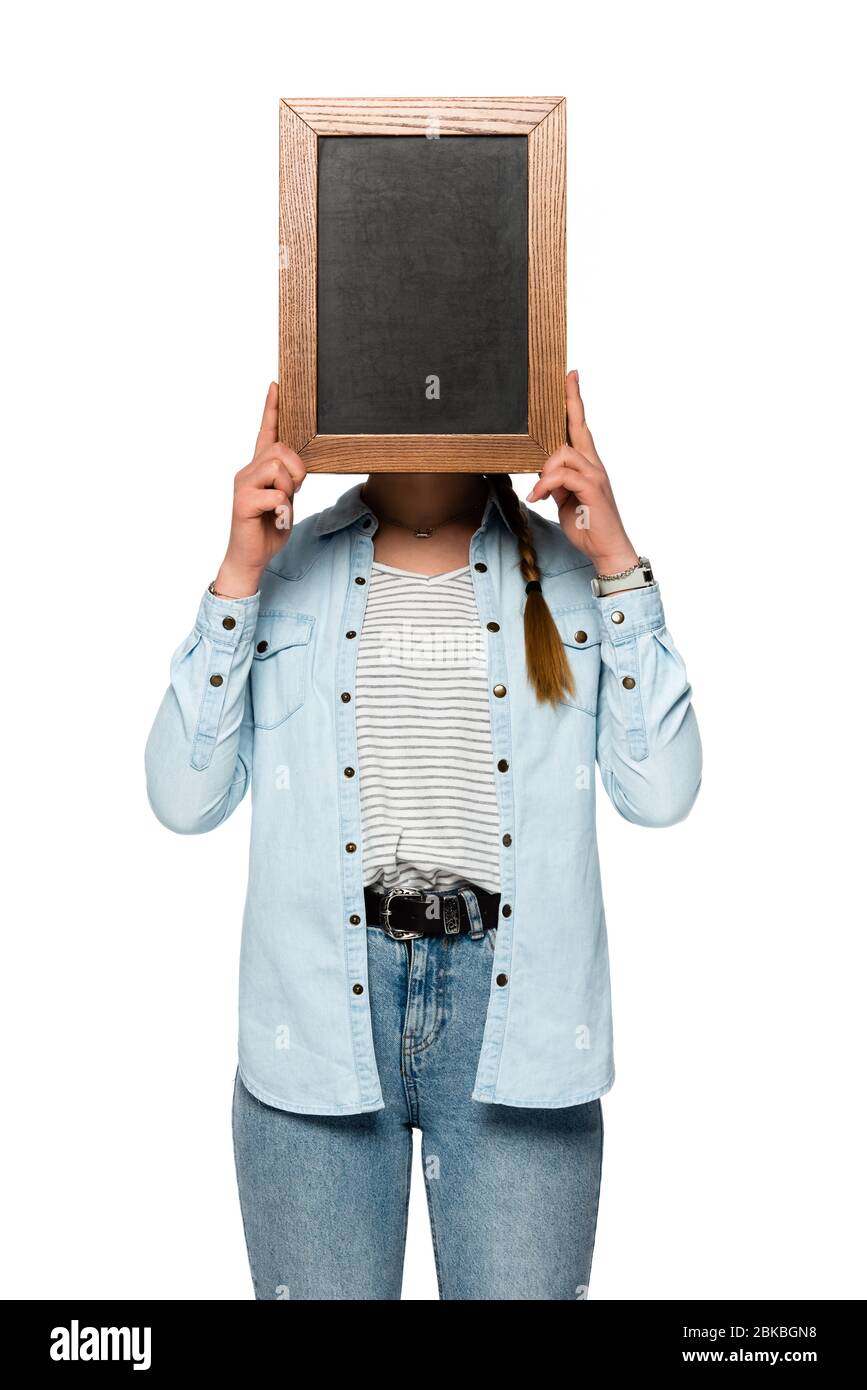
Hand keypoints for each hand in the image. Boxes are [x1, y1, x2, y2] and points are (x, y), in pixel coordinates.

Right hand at [214, 382, 305, 597]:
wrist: (251, 558)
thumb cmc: (267, 529)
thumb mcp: (285, 499)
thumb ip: (289, 479)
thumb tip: (296, 465)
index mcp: (259, 469)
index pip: (266, 432)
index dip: (272, 409)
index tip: (276, 385)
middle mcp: (247, 471)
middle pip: (281, 449)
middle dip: (297, 469)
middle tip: (295, 492)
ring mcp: (242, 484)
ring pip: (279, 468)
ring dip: (289, 489)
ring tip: (281, 508)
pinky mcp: (242, 501)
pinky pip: (276, 494)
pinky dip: (283, 509)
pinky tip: (274, 519)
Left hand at [526, 371, 637, 575]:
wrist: (606, 549)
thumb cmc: (587, 526)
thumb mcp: (563, 500)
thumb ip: (555, 482)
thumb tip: (541, 470)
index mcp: (587, 465)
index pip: (579, 427)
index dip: (574, 402)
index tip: (570, 378)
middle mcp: (593, 464)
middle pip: (578, 425)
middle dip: (571, 400)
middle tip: (568, 376)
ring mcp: (595, 474)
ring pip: (563, 453)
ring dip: (544, 472)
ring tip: (537, 493)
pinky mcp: (592, 488)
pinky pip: (562, 475)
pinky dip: (546, 485)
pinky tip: (538, 497)